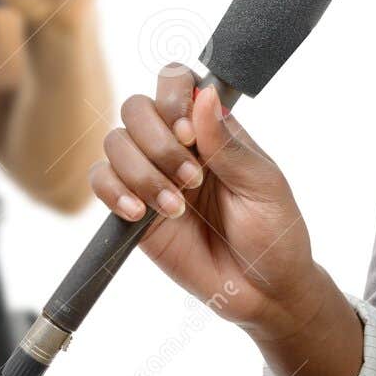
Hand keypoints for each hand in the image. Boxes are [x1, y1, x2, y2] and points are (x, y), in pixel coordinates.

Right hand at [87, 64, 329, 341]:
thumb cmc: (274, 233)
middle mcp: (176, 146)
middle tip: (191, 179)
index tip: (188, 133)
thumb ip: (228, 144)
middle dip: (157, 141)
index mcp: (211, 129)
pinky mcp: (131, 211)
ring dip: (141, 172)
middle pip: (136, 108)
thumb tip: (205, 94)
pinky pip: (100, 182)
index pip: (175, 83)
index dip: (172, 97)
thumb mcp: (262, 185)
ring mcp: (151, 177)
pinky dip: (112, 191)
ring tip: (175, 207)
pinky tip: (139, 213)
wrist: (264, 292)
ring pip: (115, 143)